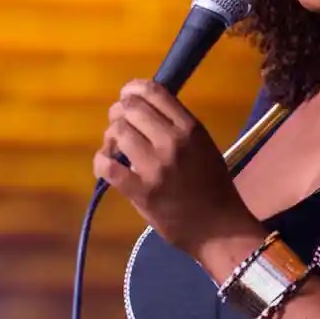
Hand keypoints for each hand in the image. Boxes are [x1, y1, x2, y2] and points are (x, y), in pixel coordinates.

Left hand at [93, 79, 260, 256]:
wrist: (219, 229)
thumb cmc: (212, 187)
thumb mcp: (202, 146)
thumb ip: (176, 127)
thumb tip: (142, 110)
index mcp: (190, 128)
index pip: (154, 91)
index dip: (133, 89)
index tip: (127, 96)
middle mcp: (173, 141)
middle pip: (130, 108)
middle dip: (118, 113)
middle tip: (118, 126)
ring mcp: (156, 166)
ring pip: (117, 132)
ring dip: (110, 137)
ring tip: (114, 148)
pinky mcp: (141, 191)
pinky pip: (107, 165)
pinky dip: (100, 161)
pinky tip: (105, 165)